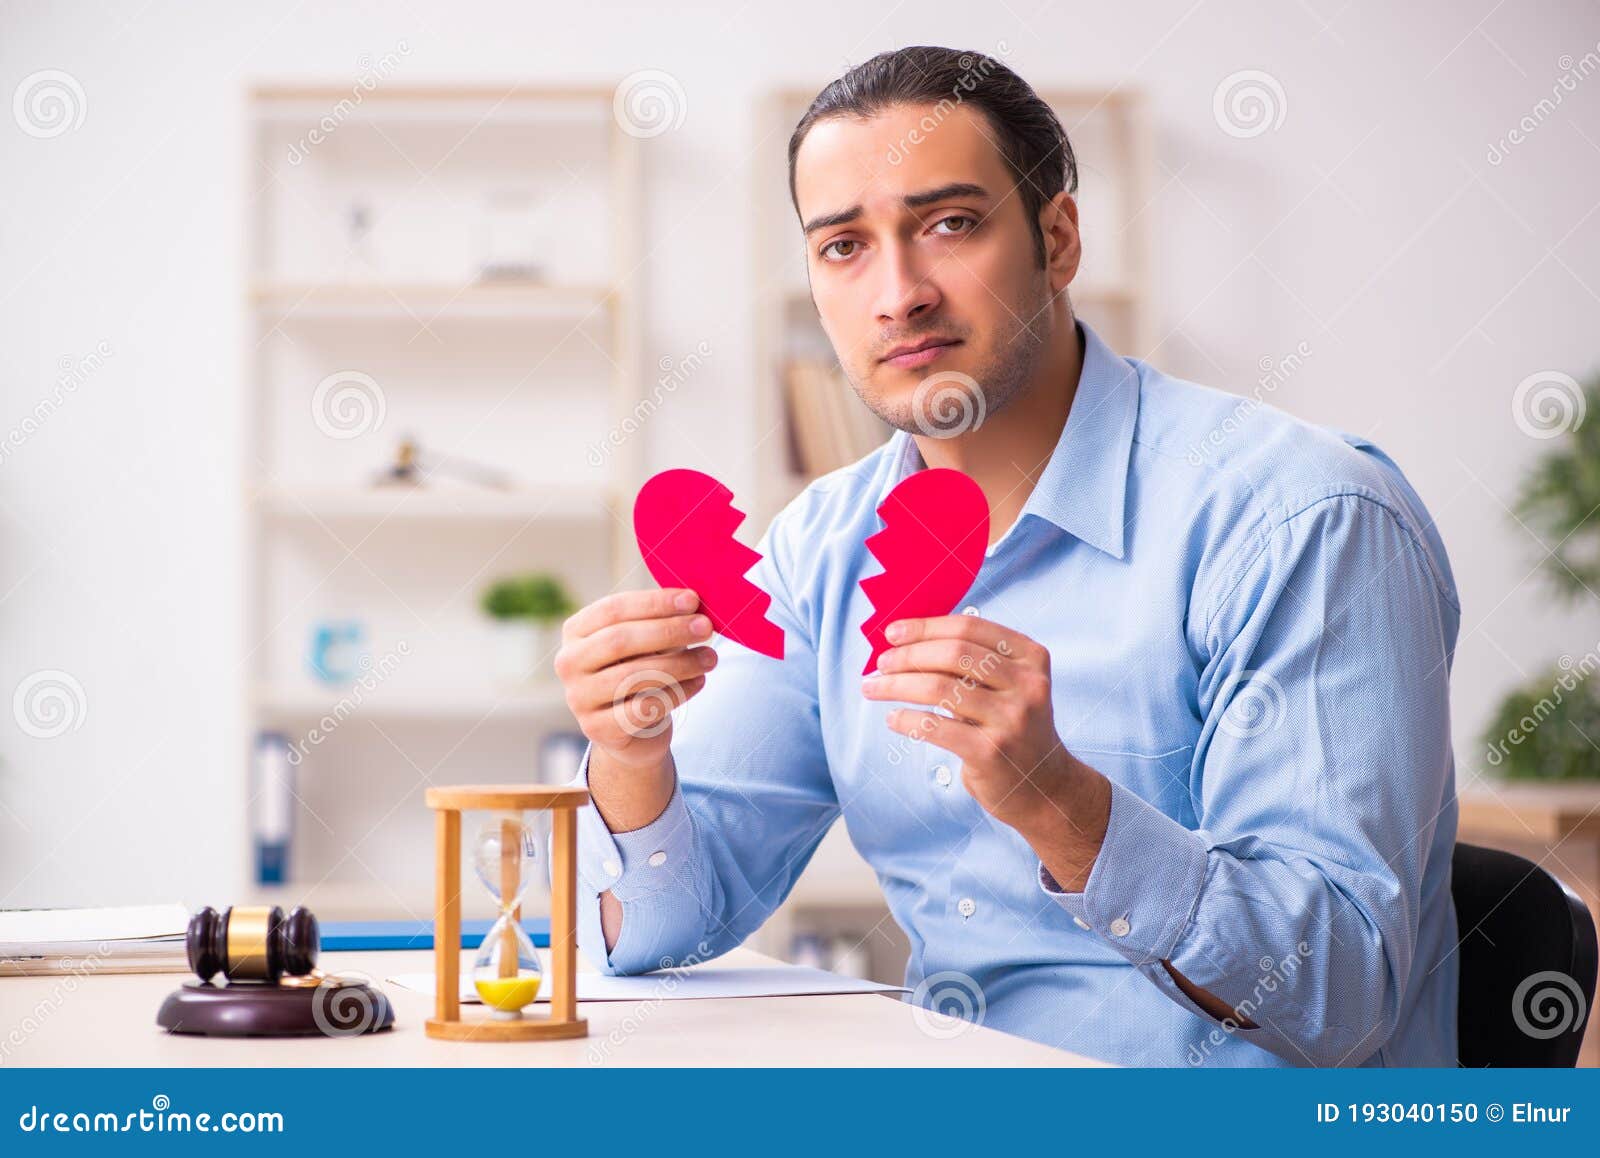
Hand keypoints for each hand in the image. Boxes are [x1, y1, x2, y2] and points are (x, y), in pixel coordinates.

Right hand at [553, 588, 717, 772]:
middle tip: (706, 628)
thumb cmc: (642, 672)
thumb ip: (661, 621)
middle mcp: (568, 663)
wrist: (633, 731)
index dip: (654, 603)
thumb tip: (693, 603)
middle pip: (619, 640)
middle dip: (668, 630)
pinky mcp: (598, 729)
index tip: (692, 600)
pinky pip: (643, 707)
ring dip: (680, 664)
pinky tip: (699, 681)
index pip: (613, 609)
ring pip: (633, 675)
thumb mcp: (647, 643)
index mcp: (576, 631)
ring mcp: (579, 698)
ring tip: (710, 657)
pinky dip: (677, 692)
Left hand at [862, 614, 1108, 883]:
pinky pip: (935, 727)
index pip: (969, 628)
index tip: (893, 633)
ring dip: (896, 684)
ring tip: (872, 687)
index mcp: (1031, 657)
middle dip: (908, 655)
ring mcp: (1011, 719)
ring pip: (939, 688)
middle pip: (953, 654)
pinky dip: (906, 719)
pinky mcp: (991, 752)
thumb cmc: (1012, 728)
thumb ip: (973, 661)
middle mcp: (1027, 685)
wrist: (1043, 787)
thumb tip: (907, 640)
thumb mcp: (1009, 686)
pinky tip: (892, 718)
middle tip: (881, 663)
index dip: (925, 627)